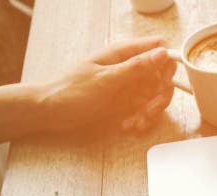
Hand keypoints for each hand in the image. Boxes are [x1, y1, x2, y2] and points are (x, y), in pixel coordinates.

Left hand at [33, 36, 176, 132]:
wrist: (49, 111)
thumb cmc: (71, 91)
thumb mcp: (106, 79)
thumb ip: (136, 67)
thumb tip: (163, 53)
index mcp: (124, 54)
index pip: (158, 48)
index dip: (168, 65)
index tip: (164, 84)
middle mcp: (128, 68)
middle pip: (161, 77)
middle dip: (160, 97)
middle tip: (148, 112)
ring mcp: (126, 86)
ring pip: (153, 97)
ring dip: (149, 113)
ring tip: (134, 124)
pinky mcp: (122, 103)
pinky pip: (141, 110)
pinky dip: (139, 120)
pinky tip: (127, 127)